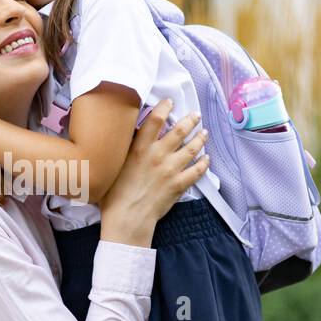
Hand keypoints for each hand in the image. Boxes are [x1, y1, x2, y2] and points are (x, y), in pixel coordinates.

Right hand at [98, 100, 208, 247]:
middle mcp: (157, 155)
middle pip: (179, 131)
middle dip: (190, 120)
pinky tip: (206, 159)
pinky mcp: (179, 185)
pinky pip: (197, 171)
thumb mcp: (113, 165)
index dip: (165, 107)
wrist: (127, 218)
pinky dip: (204, 163)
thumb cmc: (114, 195)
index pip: (155, 120)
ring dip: (200, 138)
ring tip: (204, 133)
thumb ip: (124, 149)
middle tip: (195, 115)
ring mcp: (171, 170)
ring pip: (192, 148)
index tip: (170, 102)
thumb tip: (128, 136)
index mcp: (139, 148)